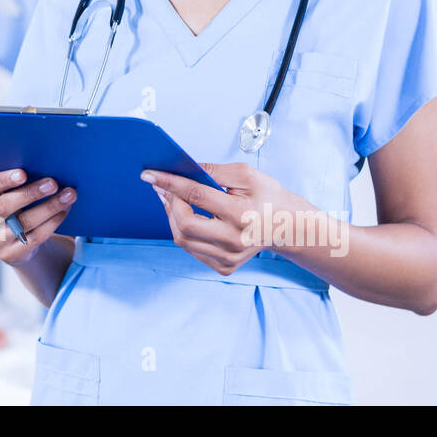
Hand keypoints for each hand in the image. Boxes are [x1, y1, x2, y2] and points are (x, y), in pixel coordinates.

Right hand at [0, 168, 75, 265]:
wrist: (13, 239)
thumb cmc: (8, 205)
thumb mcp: (1, 193)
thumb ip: (10, 182)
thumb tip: (37, 163)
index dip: (4, 180)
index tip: (24, 173)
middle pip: (4, 207)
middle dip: (31, 193)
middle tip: (53, 183)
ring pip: (24, 223)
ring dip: (49, 207)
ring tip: (67, 195)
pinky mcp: (9, 256)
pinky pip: (35, 238)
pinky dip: (52, 222)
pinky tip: (64, 211)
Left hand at [142, 161, 295, 274]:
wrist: (287, 226)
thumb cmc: (267, 196)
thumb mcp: (245, 175)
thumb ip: (213, 171)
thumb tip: (182, 169)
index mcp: (241, 214)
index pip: (195, 196)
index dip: (169, 183)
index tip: (149, 175)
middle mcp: (234, 240)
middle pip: (184, 224)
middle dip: (169, 202)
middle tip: (165, 188)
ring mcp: (229, 258)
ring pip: (183, 239)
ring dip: (173, 217)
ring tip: (174, 200)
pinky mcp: (224, 267)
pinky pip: (192, 249)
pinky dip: (184, 231)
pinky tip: (189, 217)